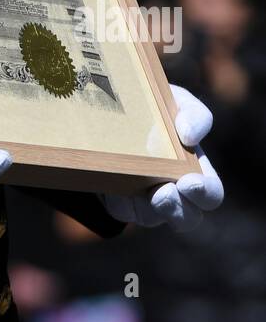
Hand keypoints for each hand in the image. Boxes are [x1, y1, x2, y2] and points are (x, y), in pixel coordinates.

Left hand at [98, 84, 223, 230]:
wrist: (110, 110)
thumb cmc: (157, 108)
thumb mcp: (179, 103)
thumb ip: (194, 114)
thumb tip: (189, 136)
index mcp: (195, 171)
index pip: (211, 194)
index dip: (205, 193)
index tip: (190, 181)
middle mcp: (174, 192)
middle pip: (187, 218)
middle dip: (178, 208)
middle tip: (165, 191)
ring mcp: (146, 200)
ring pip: (151, 217)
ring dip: (149, 207)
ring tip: (145, 191)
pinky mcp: (119, 201)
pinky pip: (121, 209)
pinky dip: (118, 199)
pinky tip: (113, 186)